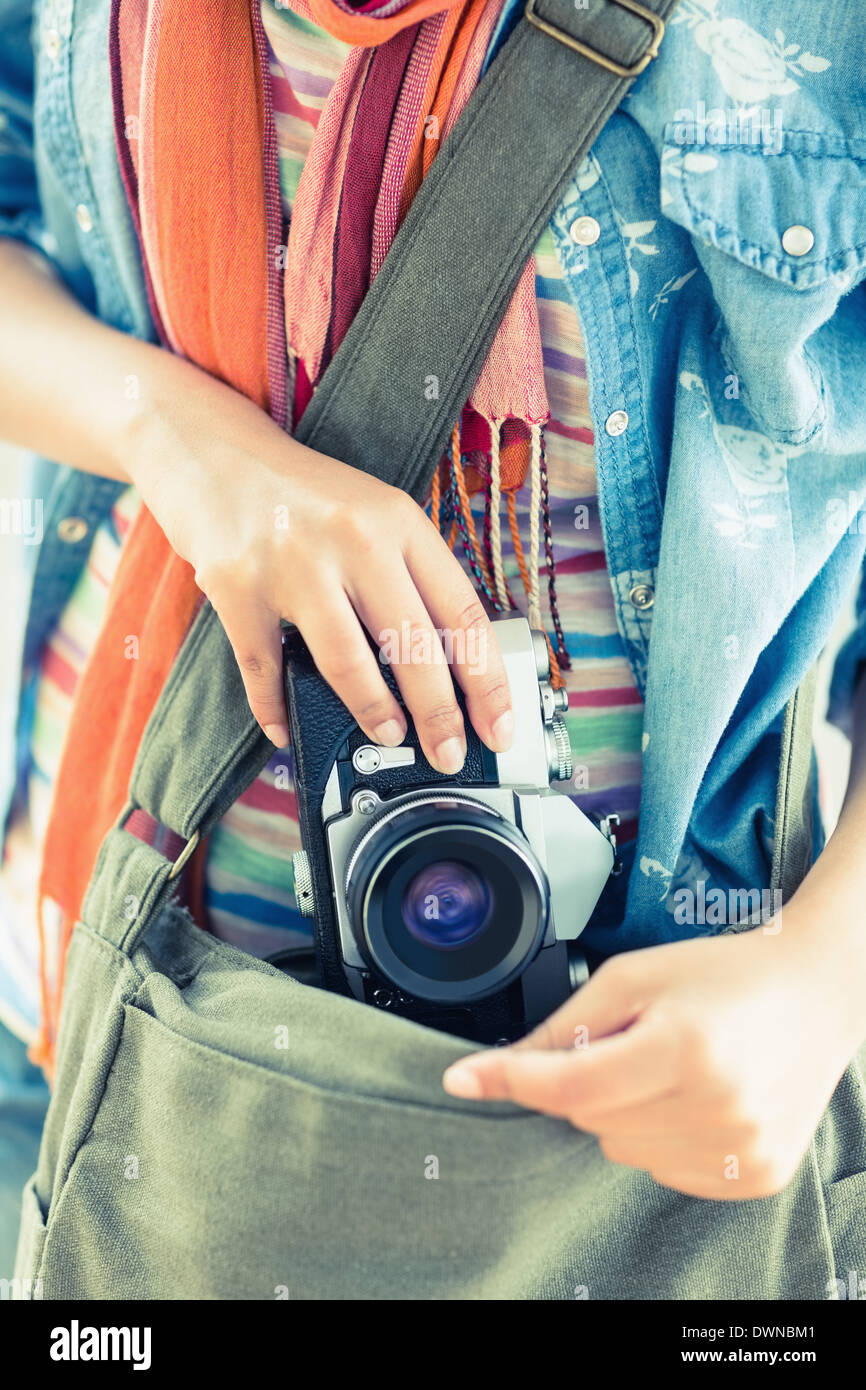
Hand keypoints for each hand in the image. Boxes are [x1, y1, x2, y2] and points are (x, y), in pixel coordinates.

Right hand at [126, 368, 512, 769]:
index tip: (499, 725)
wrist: (208, 447)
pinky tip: (289, 728)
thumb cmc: (300, 492)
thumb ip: (407, 575)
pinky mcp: (236, 588)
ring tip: (389, 736)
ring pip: (348, 664)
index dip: (488, 680)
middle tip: (450, 753)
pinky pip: (264, 670)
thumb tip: (448, 667)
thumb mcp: (371, 512)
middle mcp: (351, 539)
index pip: (462, 612)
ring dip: (374, 715)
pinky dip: (278, 709)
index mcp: (397, 520)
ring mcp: (292, 565)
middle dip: (440, 716)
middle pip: (414, 646)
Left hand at [443, 915, 862, 1198]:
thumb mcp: (633, 977)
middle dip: (593, 1079)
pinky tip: (697, 1095)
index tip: (463, 1077)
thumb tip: (481, 1072)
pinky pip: (662, 1171)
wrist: (816, 994)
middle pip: (590, 1118)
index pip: (571, 1086)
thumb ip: (559, 1029)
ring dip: (628, 1110)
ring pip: (621, 1148)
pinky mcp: (755, 1176)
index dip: (514, 1079)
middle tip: (640, 1038)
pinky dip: (663, 1135)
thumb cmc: (722, 974)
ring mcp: (740, 1150)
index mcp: (686, 1048)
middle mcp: (718, 1107)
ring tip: (677, 1063)